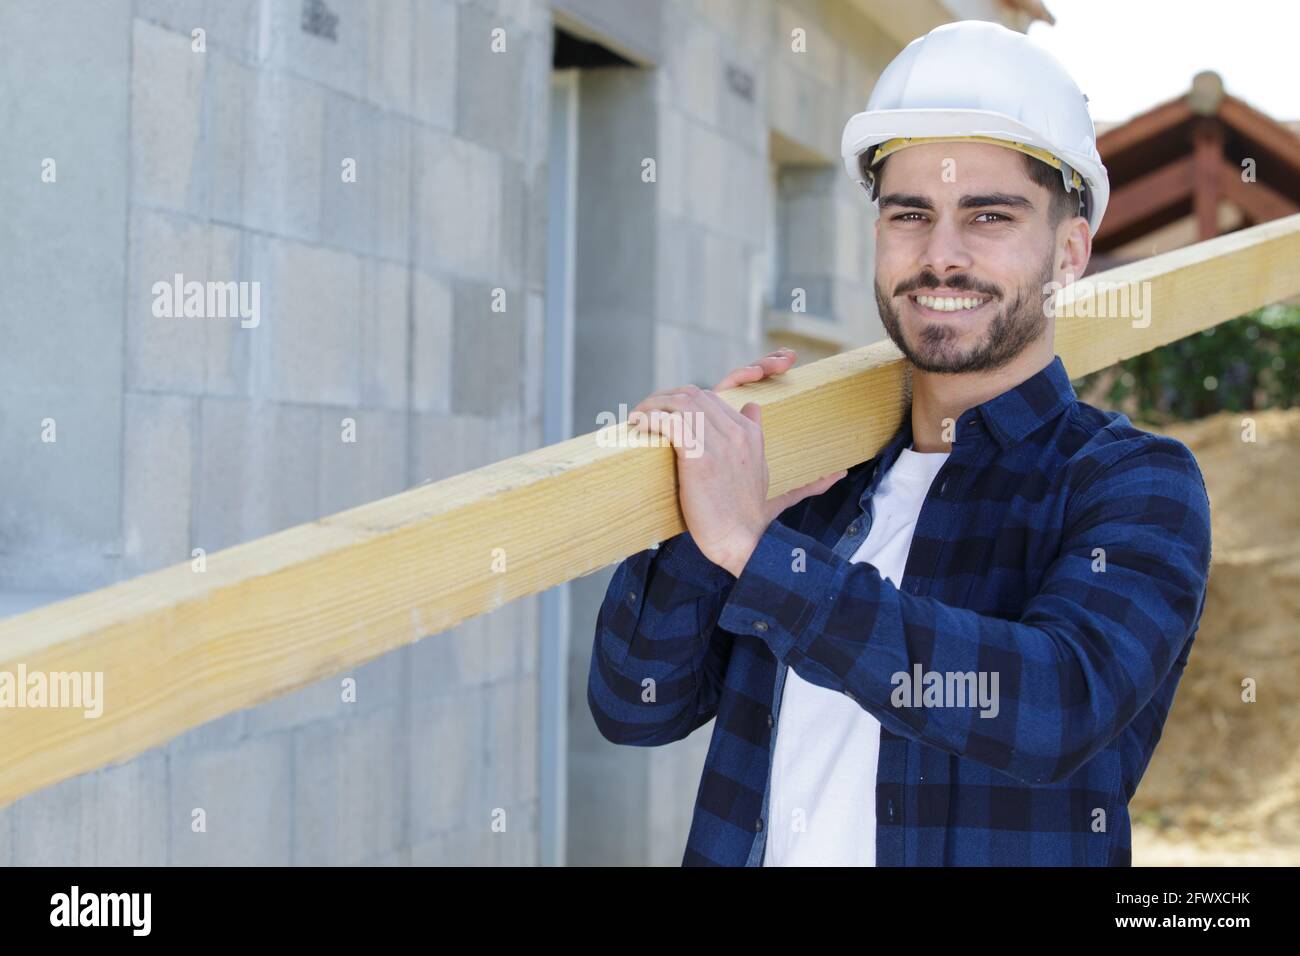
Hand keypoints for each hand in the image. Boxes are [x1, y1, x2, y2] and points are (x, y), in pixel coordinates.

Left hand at [630, 348, 847, 577]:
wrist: (743, 545)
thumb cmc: (752, 523)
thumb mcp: (779, 493)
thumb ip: (807, 482)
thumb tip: (837, 475)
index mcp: (752, 434)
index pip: (717, 395)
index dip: (688, 396)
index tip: (665, 411)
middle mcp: (738, 432)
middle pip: (695, 394)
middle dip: (665, 399)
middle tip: (645, 415)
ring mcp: (720, 442)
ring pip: (682, 401)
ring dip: (655, 404)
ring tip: (639, 419)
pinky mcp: (700, 456)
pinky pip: (672, 420)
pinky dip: (652, 418)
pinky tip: (640, 428)